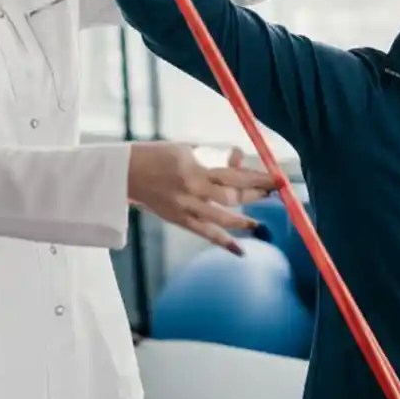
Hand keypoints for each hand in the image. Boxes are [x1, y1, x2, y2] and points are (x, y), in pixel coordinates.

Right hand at [127, 143, 275, 254]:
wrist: (124, 174)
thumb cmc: (155, 155)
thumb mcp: (185, 147)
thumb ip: (212, 154)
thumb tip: (237, 158)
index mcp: (195, 169)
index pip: (235, 175)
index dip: (257, 178)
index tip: (275, 178)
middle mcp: (193, 190)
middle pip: (233, 197)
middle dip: (255, 195)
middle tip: (272, 193)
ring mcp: (186, 208)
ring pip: (223, 218)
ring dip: (244, 221)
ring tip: (258, 222)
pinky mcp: (179, 220)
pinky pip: (205, 234)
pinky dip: (224, 243)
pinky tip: (241, 251)